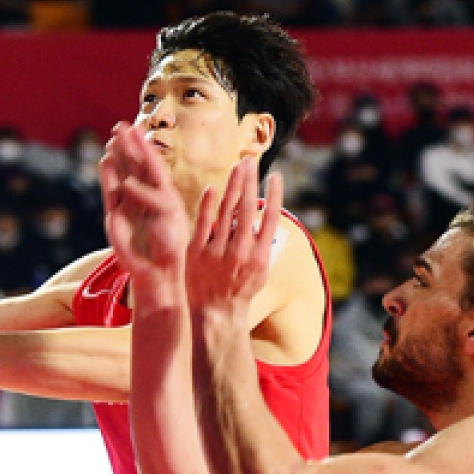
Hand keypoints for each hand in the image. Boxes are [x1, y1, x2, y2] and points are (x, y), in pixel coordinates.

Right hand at [100, 122, 189, 280]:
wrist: (158, 268)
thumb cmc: (171, 243)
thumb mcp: (169, 214)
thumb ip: (150, 196)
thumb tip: (128, 182)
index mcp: (163, 193)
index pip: (152, 164)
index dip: (144, 146)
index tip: (137, 127)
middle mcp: (144, 195)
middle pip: (133, 165)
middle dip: (127, 146)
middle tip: (119, 126)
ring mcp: (128, 204)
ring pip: (120, 175)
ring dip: (116, 157)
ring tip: (111, 139)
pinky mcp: (115, 215)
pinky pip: (110, 191)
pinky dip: (108, 176)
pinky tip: (105, 161)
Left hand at [185, 158, 282, 313]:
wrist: (217, 313)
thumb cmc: (241, 290)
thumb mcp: (261, 270)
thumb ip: (263, 244)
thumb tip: (265, 219)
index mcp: (260, 254)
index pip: (271, 217)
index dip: (275, 194)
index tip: (275, 176)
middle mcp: (240, 250)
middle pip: (247, 208)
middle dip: (251, 181)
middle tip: (252, 160)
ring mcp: (218, 250)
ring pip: (226, 211)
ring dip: (233, 185)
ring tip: (238, 167)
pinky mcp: (197, 251)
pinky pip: (203, 222)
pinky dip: (208, 204)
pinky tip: (212, 188)